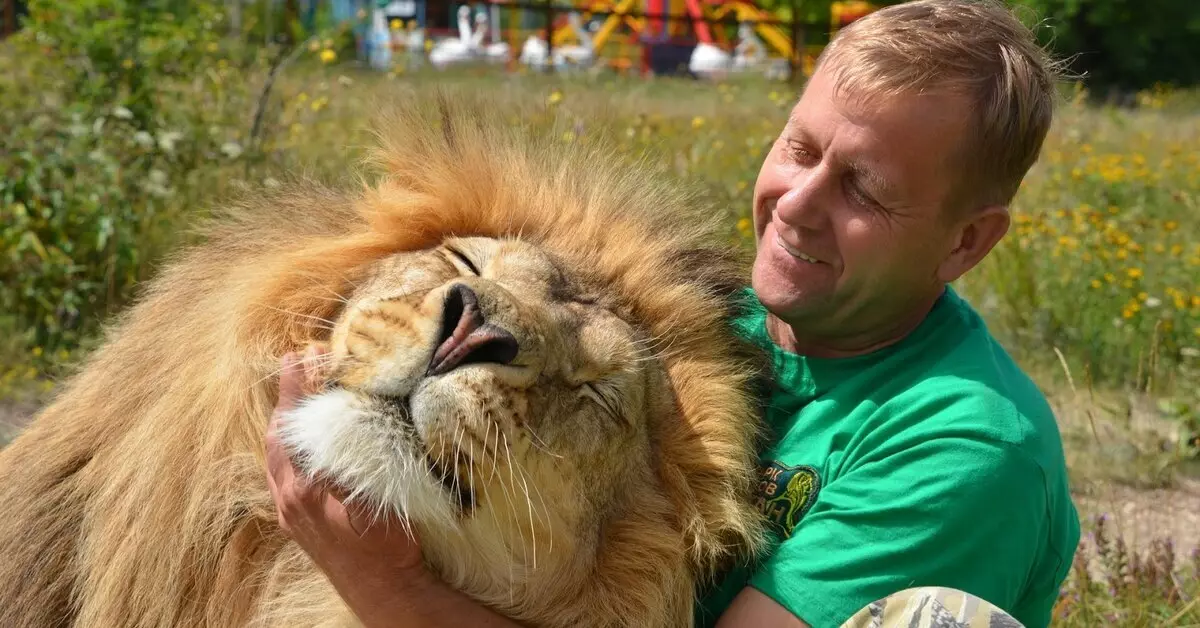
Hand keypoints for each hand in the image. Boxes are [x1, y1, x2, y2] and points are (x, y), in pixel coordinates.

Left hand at [265, 346, 431, 617]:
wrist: (384, 591)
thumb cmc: (387, 547)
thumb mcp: (374, 501)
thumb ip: (352, 468)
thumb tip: (344, 428)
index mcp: (306, 489)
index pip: (292, 426)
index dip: (293, 389)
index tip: (295, 356)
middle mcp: (290, 499)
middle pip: (276, 439)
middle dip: (284, 401)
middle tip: (295, 367)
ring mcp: (290, 513)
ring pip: (276, 458)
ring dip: (285, 425)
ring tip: (298, 398)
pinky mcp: (296, 524)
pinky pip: (282, 475)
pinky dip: (289, 449)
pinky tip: (306, 445)